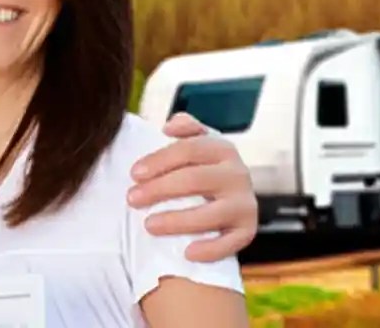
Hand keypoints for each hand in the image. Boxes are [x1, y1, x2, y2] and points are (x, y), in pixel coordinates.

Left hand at [128, 112, 256, 261]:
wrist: (228, 197)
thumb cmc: (201, 168)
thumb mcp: (196, 143)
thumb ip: (185, 128)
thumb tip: (170, 127)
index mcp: (223, 148)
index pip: (189, 149)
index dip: (160, 160)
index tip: (134, 173)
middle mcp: (238, 174)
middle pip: (195, 179)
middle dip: (160, 189)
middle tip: (132, 199)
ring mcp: (245, 203)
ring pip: (211, 213)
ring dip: (177, 220)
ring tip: (149, 225)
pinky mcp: (248, 230)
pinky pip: (231, 243)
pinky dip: (210, 249)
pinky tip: (187, 252)